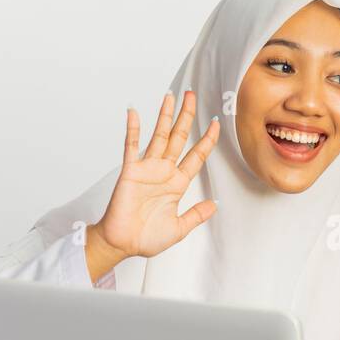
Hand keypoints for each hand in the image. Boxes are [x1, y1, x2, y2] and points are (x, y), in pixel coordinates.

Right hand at [91, 91, 219, 264]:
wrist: (123, 244)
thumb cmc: (146, 238)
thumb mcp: (180, 228)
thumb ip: (196, 215)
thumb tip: (215, 205)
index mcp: (177, 184)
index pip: (196, 156)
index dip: (206, 140)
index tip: (216, 124)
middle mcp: (164, 172)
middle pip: (179, 138)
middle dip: (186, 117)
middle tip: (192, 96)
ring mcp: (147, 169)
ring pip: (159, 136)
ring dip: (165, 116)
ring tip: (171, 96)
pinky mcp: (130, 171)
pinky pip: (131, 146)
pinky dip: (133, 129)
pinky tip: (134, 112)